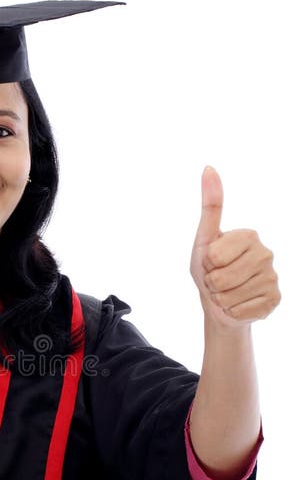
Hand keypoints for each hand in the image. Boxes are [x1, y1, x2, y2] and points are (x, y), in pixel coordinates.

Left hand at [190, 166, 279, 330]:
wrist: (220, 303)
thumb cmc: (210, 269)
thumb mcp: (204, 238)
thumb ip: (210, 206)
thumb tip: (209, 168)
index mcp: (250, 235)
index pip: (213, 257)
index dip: (206, 264)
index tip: (212, 262)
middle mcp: (266, 253)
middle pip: (221, 278)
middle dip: (212, 284)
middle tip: (218, 280)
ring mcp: (273, 278)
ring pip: (230, 297)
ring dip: (220, 300)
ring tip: (226, 293)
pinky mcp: (274, 300)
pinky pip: (241, 312)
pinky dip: (232, 312)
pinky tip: (238, 305)